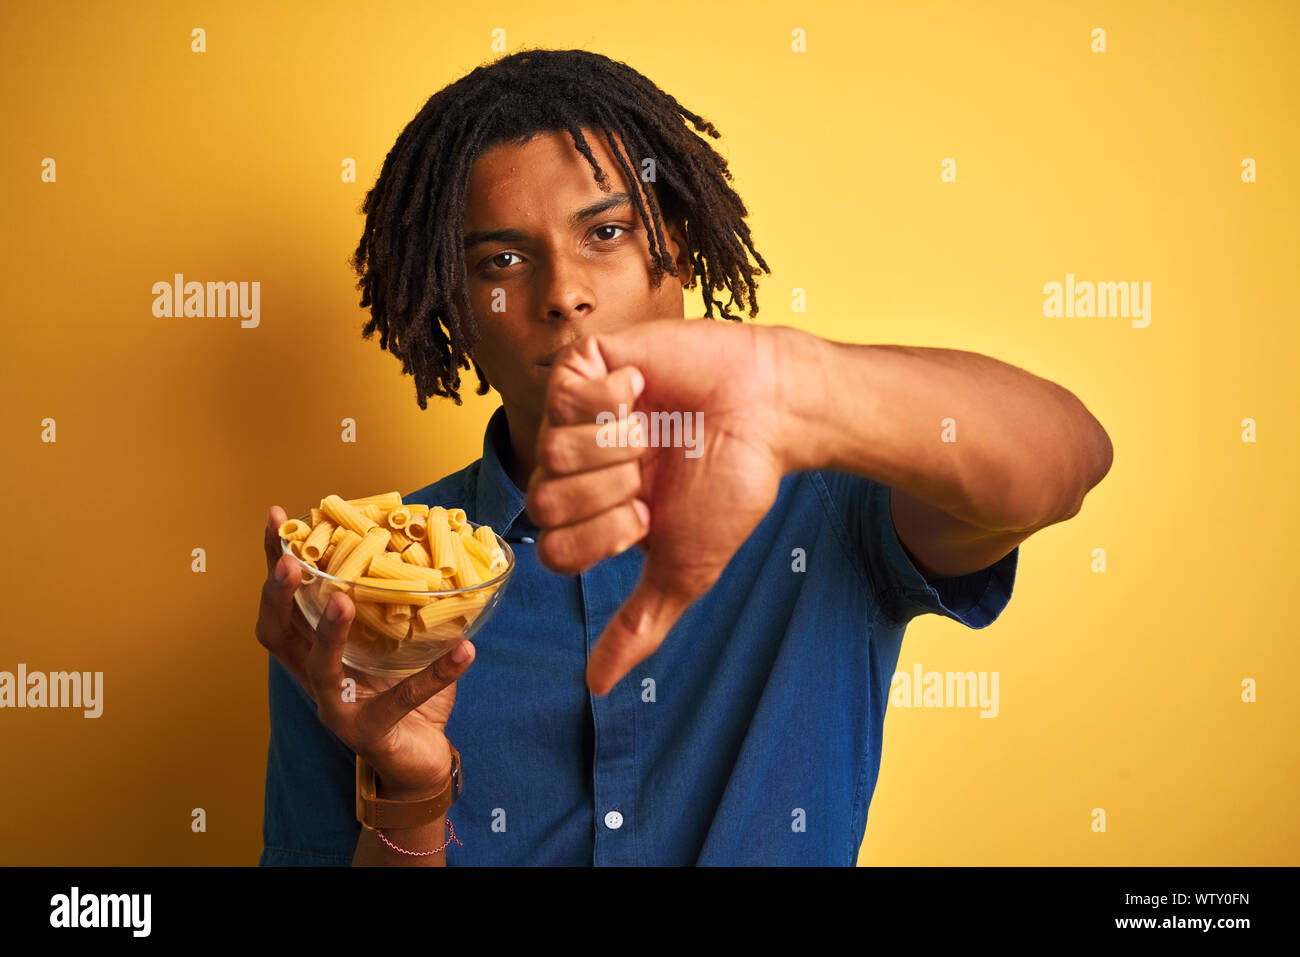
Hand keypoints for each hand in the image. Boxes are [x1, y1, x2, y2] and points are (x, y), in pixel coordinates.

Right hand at [258, 506, 473, 796]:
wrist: (419, 758)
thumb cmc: (402, 691)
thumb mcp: (395, 640)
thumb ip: (398, 601)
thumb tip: (429, 541)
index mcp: (314, 648)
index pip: (284, 600)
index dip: (275, 560)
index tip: (276, 517)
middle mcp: (315, 676)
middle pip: (278, 633)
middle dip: (279, 594)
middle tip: (290, 562)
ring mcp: (336, 707)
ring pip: (320, 669)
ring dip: (330, 633)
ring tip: (344, 600)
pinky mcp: (370, 732)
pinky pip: (403, 700)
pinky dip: (435, 675)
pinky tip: (464, 653)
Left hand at [525, 319, 797, 695]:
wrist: (767, 414)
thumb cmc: (730, 488)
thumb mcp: (684, 569)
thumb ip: (639, 626)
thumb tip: (596, 687)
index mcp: (590, 515)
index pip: (550, 549)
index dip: (601, 538)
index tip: (650, 515)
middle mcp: (573, 469)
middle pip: (543, 501)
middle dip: (611, 492)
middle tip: (653, 471)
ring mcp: (574, 416)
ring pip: (552, 450)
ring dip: (618, 445)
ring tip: (653, 429)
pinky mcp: (585, 367)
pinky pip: (565, 394)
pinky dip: (616, 398)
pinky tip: (645, 391)